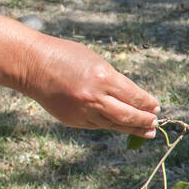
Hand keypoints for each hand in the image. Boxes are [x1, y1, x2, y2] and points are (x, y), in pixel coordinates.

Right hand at [21, 37, 159, 137]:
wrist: (31, 65)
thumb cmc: (66, 56)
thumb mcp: (96, 62)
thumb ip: (114, 81)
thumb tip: (134, 99)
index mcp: (103, 78)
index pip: (134, 96)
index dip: (147, 104)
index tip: (156, 107)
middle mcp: (94, 98)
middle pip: (127, 115)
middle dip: (144, 120)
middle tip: (155, 123)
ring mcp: (82, 111)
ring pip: (113, 124)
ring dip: (132, 128)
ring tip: (146, 131)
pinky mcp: (72, 120)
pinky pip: (97, 124)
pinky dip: (110, 124)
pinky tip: (121, 125)